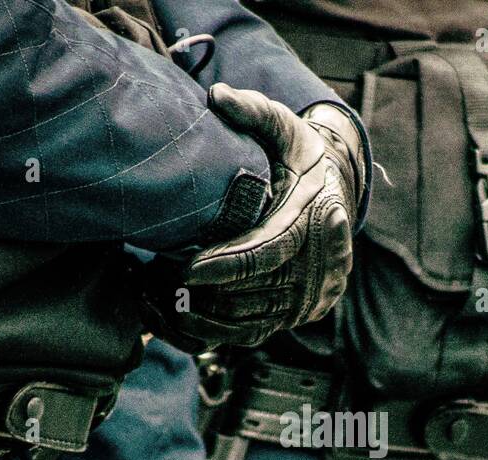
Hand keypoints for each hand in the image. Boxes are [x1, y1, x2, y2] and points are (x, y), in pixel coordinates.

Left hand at [145, 85, 362, 352]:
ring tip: (153, 300)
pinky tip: (173, 319)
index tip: (185, 270)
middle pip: (254, 295)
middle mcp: (321, 267)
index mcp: (317, 219)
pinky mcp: (298, 316)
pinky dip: (212, 333)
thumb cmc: (300, 159)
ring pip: (249, 323)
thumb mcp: (285, 127)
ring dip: (199, 318)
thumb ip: (253, 111)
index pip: (269, 251)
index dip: (227, 265)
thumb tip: (217, 96)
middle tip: (151, 283)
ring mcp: (312, 298)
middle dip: (201, 294)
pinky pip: (251, 335)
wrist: (336, 195)